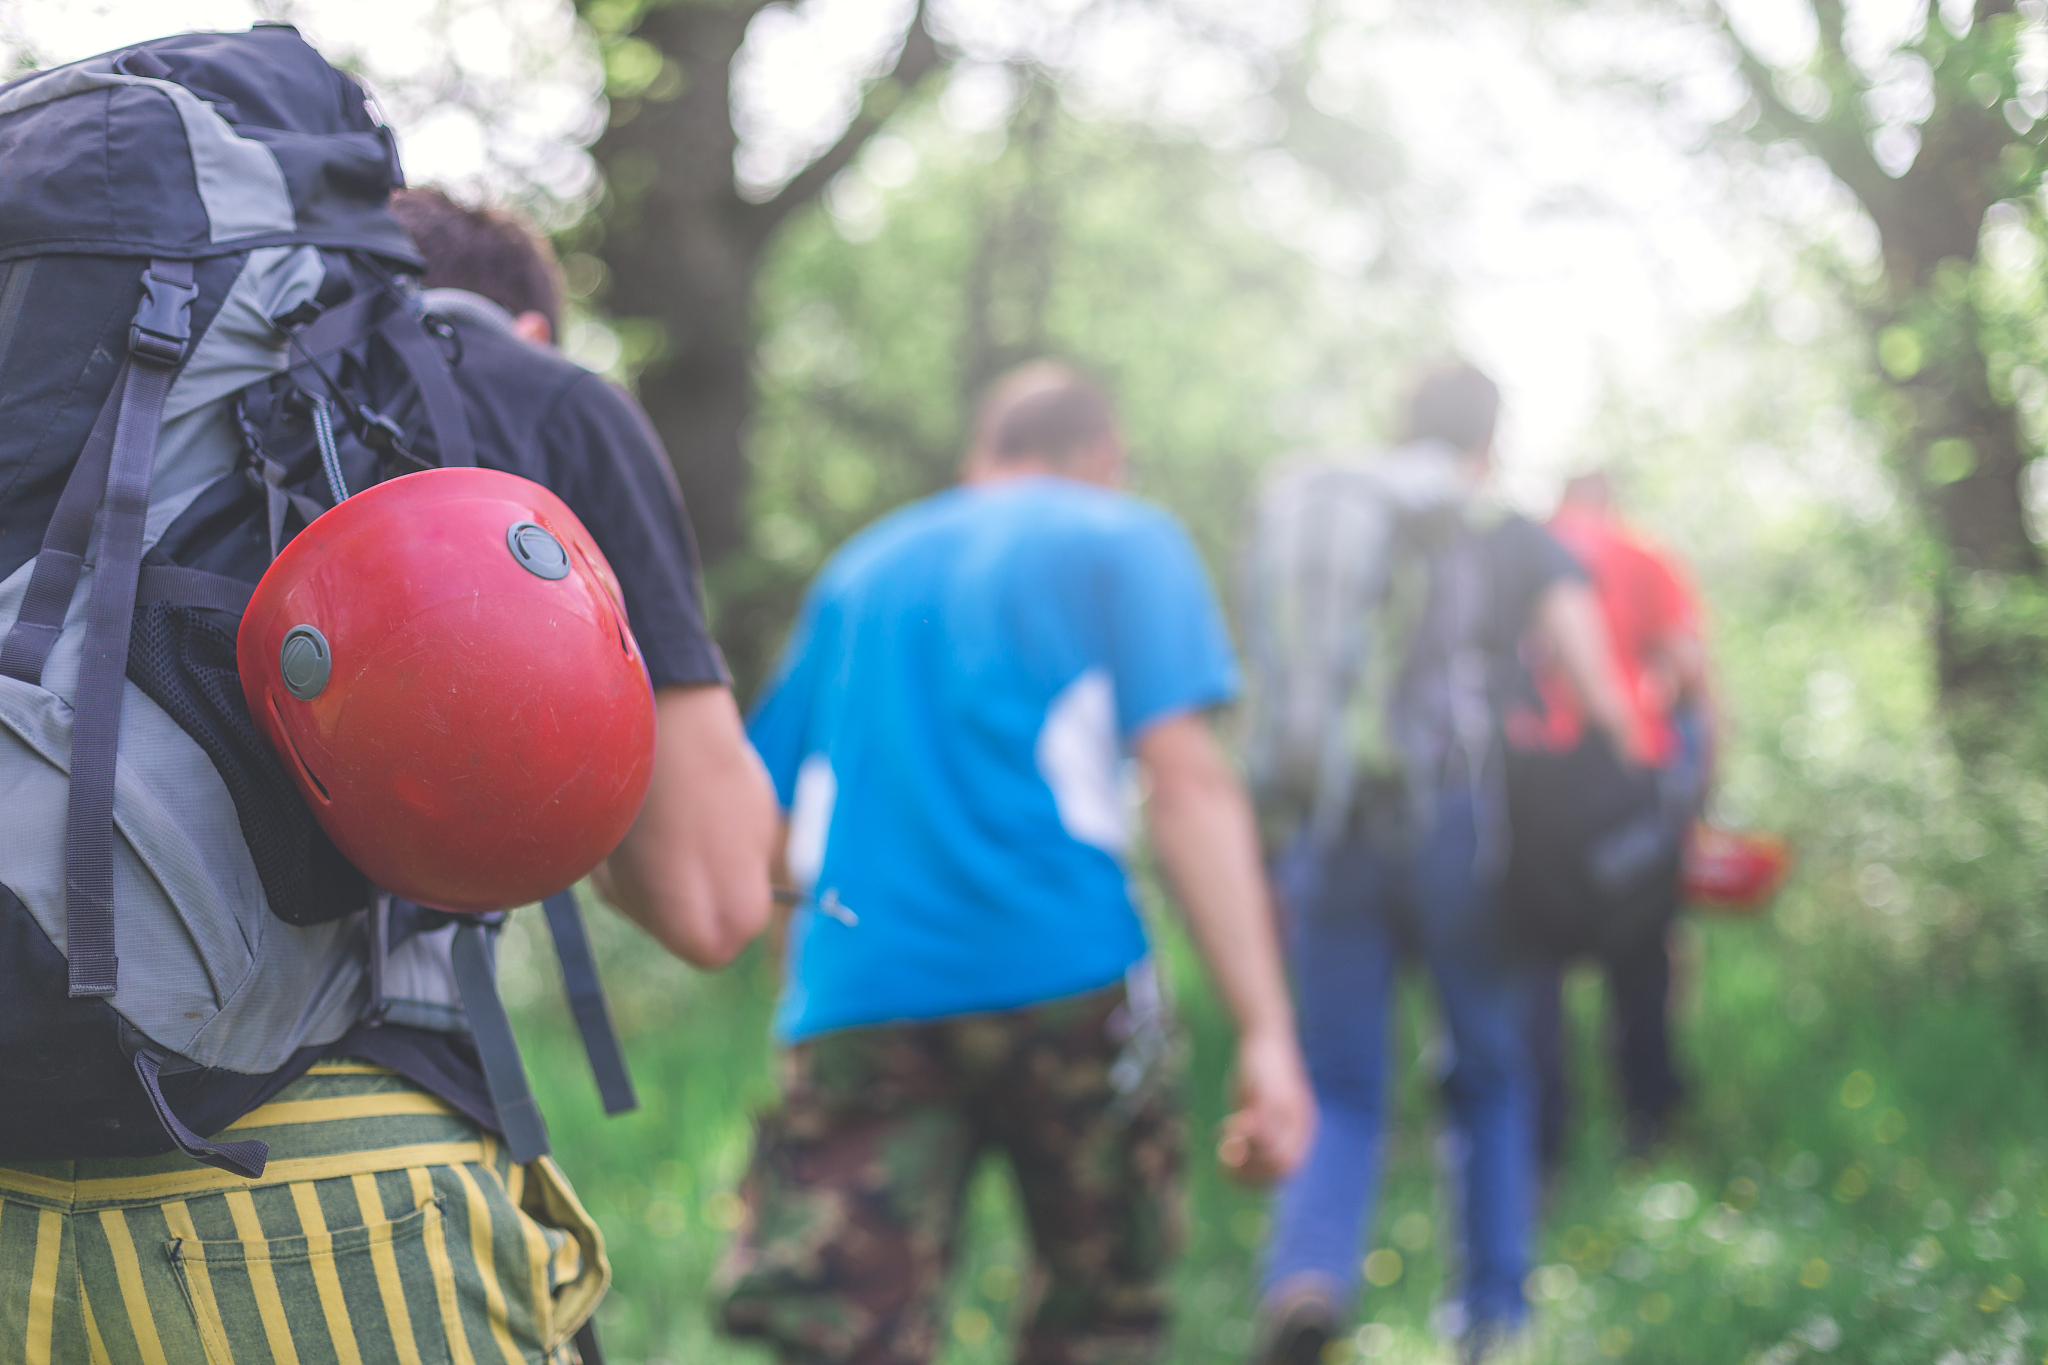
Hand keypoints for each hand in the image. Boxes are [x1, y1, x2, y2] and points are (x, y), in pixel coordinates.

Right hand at [1216, 1028, 1316, 1184]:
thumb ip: (1260, 1134)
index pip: (1287, 1171)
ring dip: (1243, 1157)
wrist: (1266, 1035)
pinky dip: (1239, 1135)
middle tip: (1225, 1162)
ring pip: (1272, 1152)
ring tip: (1223, 1146)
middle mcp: (1300, 1122)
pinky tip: (1223, 1130)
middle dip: (1250, 1172)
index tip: (1235, 1177)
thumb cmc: (1261, 1075)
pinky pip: (1259, 1127)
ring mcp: (1288, 1110)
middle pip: (1282, 1167)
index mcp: (1302, 1129)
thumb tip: (1241, 1158)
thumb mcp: (1262, 1108)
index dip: (1260, 1181)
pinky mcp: (1271, 1095)